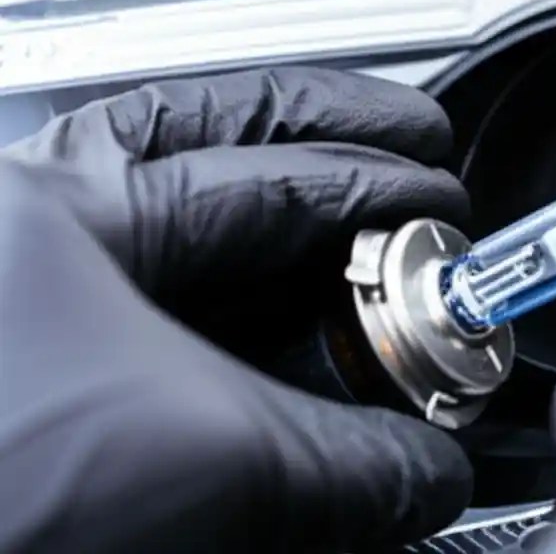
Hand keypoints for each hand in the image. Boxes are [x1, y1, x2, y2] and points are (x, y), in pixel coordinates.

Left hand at [0, 68, 471, 552]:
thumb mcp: (200, 462)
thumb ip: (347, 463)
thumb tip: (425, 472)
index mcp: (54, 210)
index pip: (257, 159)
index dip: (374, 168)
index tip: (442, 181)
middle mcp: (43, 245)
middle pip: (215, 161)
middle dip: (331, 154)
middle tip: (415, 154)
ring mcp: (47, 320)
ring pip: (196, 259)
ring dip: (295, 261)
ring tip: (372, 255)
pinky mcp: (63, 398)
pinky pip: (183, 355)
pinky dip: (257, 359)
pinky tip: (305, 380)